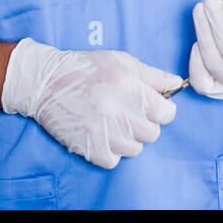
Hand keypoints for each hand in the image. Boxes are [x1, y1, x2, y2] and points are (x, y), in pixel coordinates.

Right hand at [1, 38, 181, 169]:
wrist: (46, 83)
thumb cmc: (87, 68)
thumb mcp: (123, 62)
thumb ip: (153, 75)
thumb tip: (177, 84)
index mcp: (129, 86)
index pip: (166, 113)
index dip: (163, 110)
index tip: (154, 107)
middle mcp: (117, 110)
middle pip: (152, 133)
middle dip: (146, 124)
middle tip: (132, 114)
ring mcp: (102, 131)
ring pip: (134, 149)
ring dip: (129, 138)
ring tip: (116, 124)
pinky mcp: (87, 146)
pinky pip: (113, 160)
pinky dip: (112, 151)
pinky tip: (105, 135)